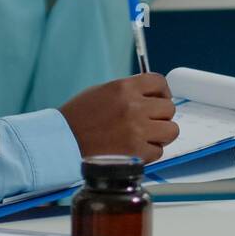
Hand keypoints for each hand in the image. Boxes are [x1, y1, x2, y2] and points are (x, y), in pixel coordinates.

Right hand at [59, 72, 177, 164]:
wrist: (63, 141)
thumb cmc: (79, 117)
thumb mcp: (103, 92)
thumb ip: (129, 92)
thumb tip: (151, 96)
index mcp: (124, 88)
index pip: (159, 82)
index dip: (162, 91)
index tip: (158, 98)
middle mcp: (134, 107)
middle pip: (169, 108)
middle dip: (160, 115)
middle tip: (149, 121)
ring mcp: (137, 130)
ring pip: (171, 130)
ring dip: (161, 134)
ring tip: (146, 136)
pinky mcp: (136, 153)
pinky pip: (158, 151)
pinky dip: (150, 152)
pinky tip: (136, 148)